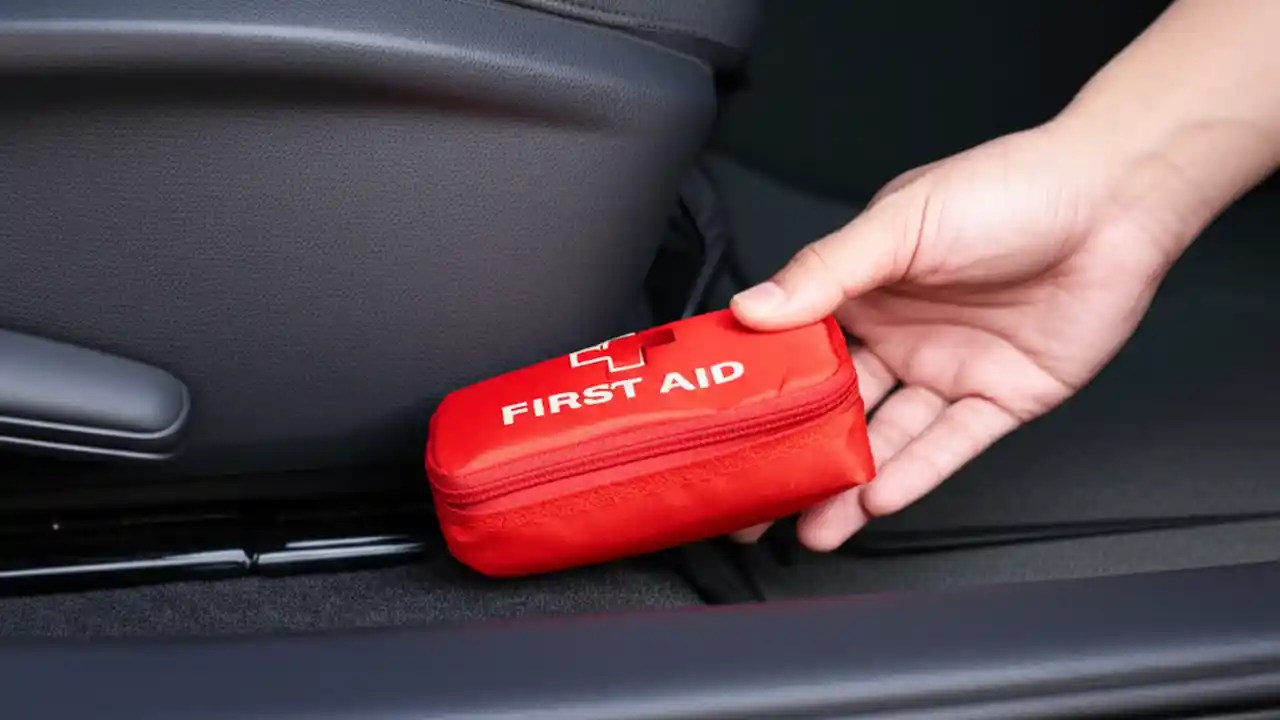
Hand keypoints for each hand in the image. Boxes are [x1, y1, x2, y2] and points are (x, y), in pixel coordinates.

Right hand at [728, 121, 1197, 549]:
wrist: (1115, 201)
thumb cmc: (1009, 189)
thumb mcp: (903, 222)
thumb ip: (827, 270)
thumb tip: (753, 307)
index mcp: (864, 289)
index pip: (799, 349)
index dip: (764, 390)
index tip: (723, 429)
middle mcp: (899, 334)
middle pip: (837, 407)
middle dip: (798, 454)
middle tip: (756, 500)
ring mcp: (947, 369)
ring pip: (887, 438)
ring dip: (849, 482)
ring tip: (809, 524)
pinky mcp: (999, 398)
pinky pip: (950, 445)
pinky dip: (915, 472)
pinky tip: (877, 496)